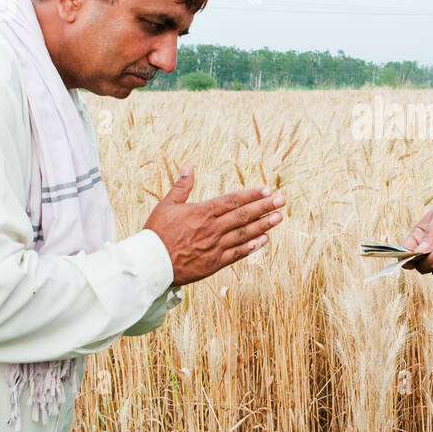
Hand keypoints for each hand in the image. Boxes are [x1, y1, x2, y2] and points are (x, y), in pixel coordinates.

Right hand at [143, 164, 284, 285]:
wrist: (150, 265)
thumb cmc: (156, 234)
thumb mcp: (166, 205)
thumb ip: (181, 187)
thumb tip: (189, 166)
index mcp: (201, 213)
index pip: (232, 201)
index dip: (251, 195)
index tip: (266, 190)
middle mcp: (212, 229)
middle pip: (243, 215)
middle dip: (264, 207)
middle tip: (282, 200)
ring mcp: (214, 247)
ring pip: (244, 234)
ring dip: (263, 225)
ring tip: (279, 217)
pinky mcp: (214, 263)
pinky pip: (237, 254)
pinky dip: (251, 247)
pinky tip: (264, 240)